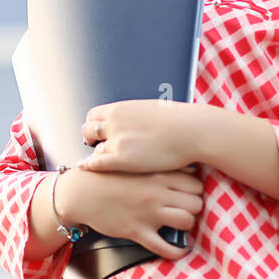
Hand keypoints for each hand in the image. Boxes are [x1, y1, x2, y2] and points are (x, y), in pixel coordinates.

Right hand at [58, 164, 203, 259]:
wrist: (80, 193)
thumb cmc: (108, 177)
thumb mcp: (135, 165)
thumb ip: (160, 168)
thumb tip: (188, 171)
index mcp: (157, 175)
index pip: (196, 184)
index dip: (195, 190)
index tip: (188, 194)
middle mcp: (155, 194)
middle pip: (196, 203)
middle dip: (193, 208)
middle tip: (184, 210)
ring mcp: (147, 213)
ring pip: (187, 222)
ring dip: (187, 226)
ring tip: (179, 226)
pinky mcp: (136, 231)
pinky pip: (166, 248)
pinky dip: (177, 252)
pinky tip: (178, 250)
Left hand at [76, 100, 202, 174]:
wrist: (193, 131)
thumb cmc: (179, 121)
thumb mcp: (149, 110)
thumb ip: (133, 115)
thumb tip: (130, 118)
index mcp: (120, 109)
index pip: (93, 116)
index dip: (94, 125)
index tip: (97, 132)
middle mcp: (114, 123)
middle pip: (88, 131)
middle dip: (90, 138)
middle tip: (94, 146)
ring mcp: (117, 141)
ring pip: (95, 149)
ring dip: (98, 154)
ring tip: (102, 161)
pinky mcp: (122, 159)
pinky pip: (97, 162)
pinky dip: (90, 165)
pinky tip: (85, 168)